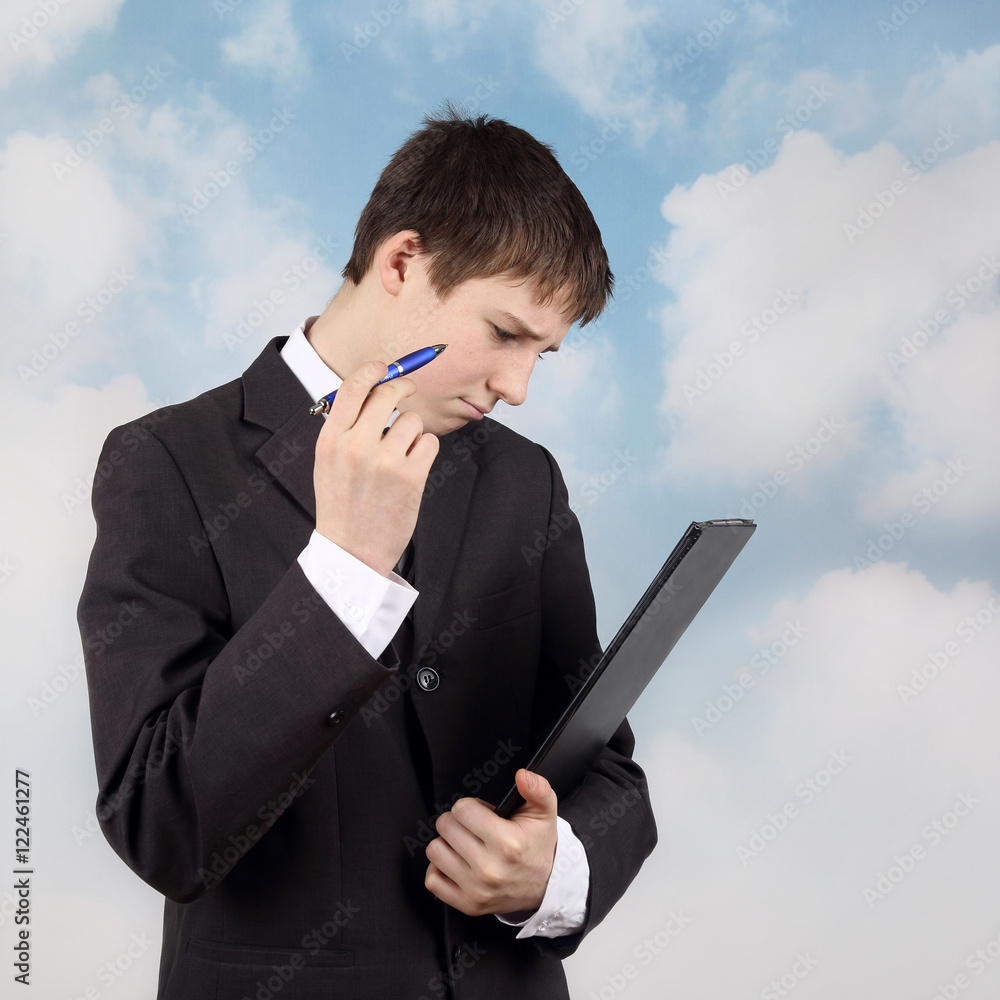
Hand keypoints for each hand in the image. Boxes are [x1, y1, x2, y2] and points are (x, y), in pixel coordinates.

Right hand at [314, 360, 438, 575]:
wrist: (352, 550)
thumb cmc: (343, 503)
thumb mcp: (329, 461)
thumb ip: (345, 426)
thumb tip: (373, 388)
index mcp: (331, 440)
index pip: (352, 388)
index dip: (372, 370)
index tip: (384, 367)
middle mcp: (356, 446)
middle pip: (388, 395)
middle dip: (403, 387)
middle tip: (408, 390)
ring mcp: (385, 461)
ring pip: (412, 421)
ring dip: (412, 432)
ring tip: (400, 454)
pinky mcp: (411, 476)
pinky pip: (428, 443)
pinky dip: (424, 451)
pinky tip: (412, 468)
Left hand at [424, 769, 557, 917]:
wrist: (545, 886)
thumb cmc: (538, 846)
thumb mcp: (544, 813)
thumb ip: (537, 789)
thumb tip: (522, 775)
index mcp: (507, 843)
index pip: (462, 810)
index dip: (470, 806)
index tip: (481, 813)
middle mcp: (489, 869)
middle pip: (446, 827)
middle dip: (457, 821)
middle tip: (473, 828)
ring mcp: (476, 889)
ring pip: (435, 851)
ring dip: (448, 844)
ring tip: (465, 844)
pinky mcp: (467, 904)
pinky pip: (433, 881)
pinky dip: (440, 869)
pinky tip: (457, 862)